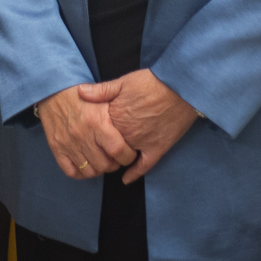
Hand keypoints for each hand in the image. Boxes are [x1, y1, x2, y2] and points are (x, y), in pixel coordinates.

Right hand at [38, 85, 137, 179]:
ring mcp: (68, 144)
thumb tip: (133, 128)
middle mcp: (83, 135)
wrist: (54, 91)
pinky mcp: (57, 149)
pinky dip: (81, 173)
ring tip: (102, 161)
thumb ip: (118, 112)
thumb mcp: (103, 98)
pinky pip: (71, 172)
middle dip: (115, 165)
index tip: (130, 154)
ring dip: (99, 170)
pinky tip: (87, 165)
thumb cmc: (82, 95)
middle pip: (105, 165)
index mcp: (97, 122)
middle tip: (116, 158)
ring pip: (89, 171)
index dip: (128, 157)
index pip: (118, 150)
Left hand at [77, 70, 198, 182]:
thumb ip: (102, 90)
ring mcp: (141, 143)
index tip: (89, 133)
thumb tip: (80, 93)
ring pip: (123, 157)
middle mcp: (126, 133)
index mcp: (115, 117)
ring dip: (115, 160)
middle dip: (102, 148)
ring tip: (109, 162)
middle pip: (108, 146)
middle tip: (97, 149)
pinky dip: (134, 174)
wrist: (180, 88)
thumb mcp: (124, 81)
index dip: (94, 132)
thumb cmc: (152, 82)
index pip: (98, 131)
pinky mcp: (157, 148)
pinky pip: (143, 166)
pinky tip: (126, 180)